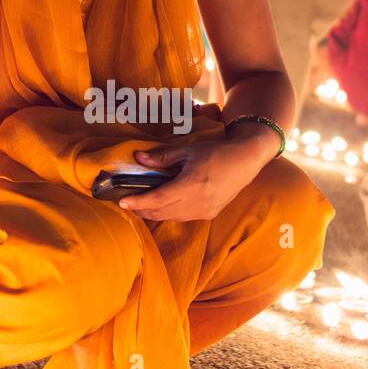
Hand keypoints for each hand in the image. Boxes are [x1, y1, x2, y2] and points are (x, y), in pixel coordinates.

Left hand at [115, 139, 266, 221]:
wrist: (244, 162)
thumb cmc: (216, 152)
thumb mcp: (187, 151)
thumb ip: (162, 157)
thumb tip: (138, 158)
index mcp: (190, 185)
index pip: (157, 199)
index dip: (137, 202)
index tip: (122, 202)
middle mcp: (196, 202)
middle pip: (160, 212)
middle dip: (142, 209)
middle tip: (129, 202)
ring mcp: (203, 211)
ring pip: (170, 217)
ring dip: (154, 213)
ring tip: (142, 204)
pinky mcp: (209, 214)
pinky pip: (182, 217)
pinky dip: (169, 213)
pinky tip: (164, 204)